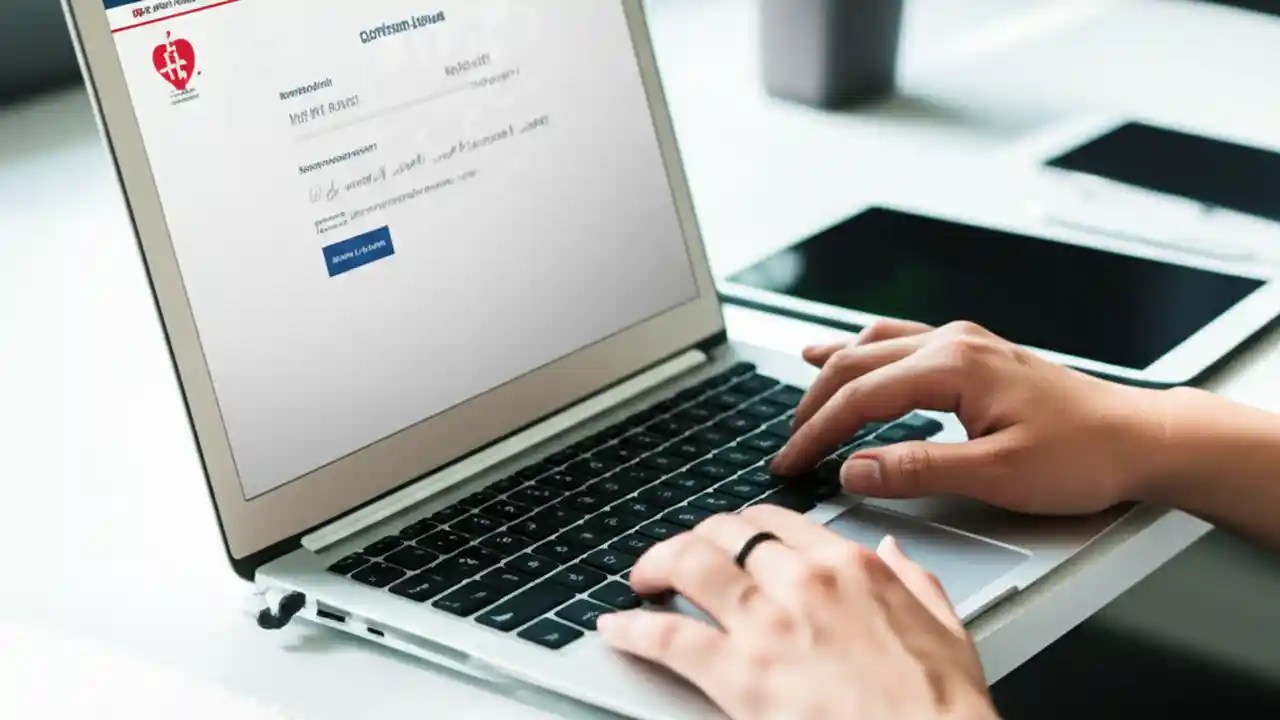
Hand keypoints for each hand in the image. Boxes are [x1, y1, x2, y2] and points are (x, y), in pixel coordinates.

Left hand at [598, 505, 998, 719]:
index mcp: (851, 567)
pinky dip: (633, 630)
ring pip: (689, 567)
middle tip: (679, 557)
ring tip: (642, 579)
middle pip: (724, 534)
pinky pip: (669, 638)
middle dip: (694, 540)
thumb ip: (915, 580)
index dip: (740, 524)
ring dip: (656, 566)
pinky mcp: (740, 675)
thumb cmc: (942, 705)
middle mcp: (803, 582)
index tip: (728, 536)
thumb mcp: (945, 627)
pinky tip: (616, 628)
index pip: (776, 520)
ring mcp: (768, 625)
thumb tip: (893, 553)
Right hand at [771, 319, 1170, 514]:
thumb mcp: (997, 475)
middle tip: (788, 446)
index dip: (817, 433)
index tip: (790, 462)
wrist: (1139, 438)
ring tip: (801, 401)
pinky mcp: (974, 354)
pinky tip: (848, 353)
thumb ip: (918, 469)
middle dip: (813, 406)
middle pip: (856, 365)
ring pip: (873, 346)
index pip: (859, 397)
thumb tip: (856, 470)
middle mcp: (953, 343)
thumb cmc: (1081, 455)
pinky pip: (898, 341)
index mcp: (952, 367)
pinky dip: (862, 352)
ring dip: (832, 375)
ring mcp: (963, 343)